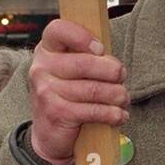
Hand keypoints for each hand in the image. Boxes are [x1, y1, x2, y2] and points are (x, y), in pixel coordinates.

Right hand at [28, 19, 129, 164]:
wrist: (49, 134)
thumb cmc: (68, 95)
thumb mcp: (71, 70)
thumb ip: (87, 56)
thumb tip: (113, 59)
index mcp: (47, 50)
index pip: (58, 29)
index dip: (82, 36)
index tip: (100, 49)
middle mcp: (42, 68)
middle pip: (85, 63)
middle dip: (112, 71)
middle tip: (121, 76)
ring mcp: (46, 91)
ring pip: (93, 89)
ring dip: (117, 95)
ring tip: (123, 98)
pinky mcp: (56, 112)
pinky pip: (93, 110)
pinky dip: (112, 114)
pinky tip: (119, 115)